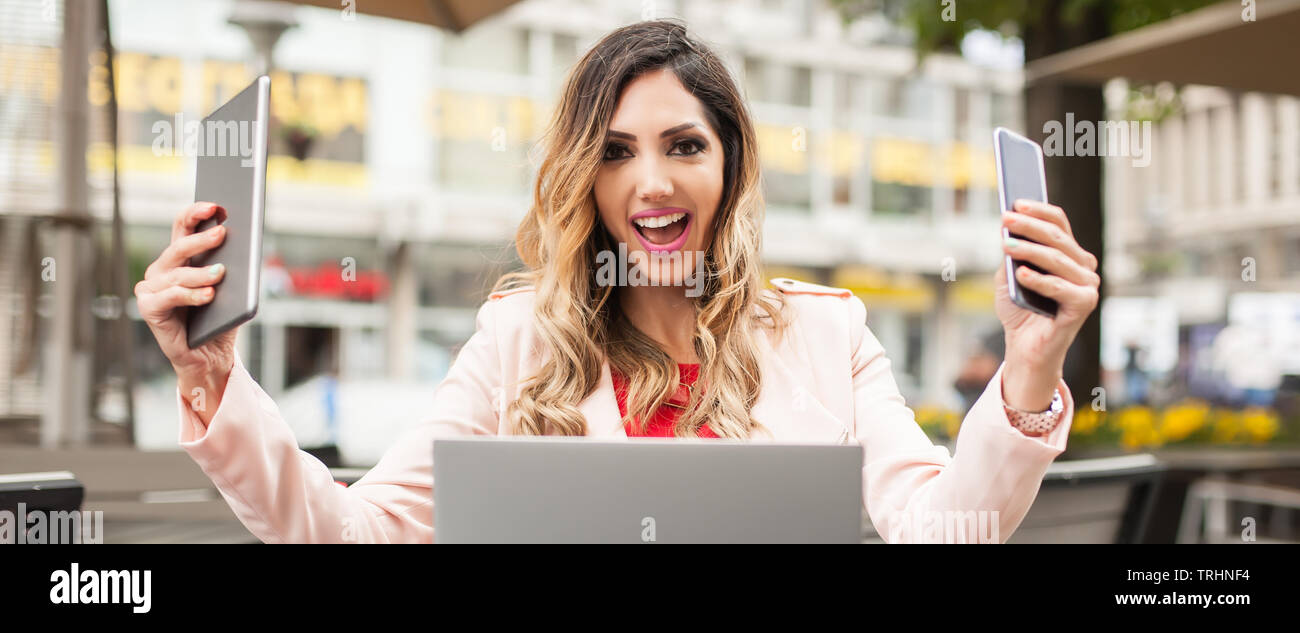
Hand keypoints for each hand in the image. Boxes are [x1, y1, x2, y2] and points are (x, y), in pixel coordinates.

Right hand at [134, 202, 236, 421]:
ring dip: (200, 272)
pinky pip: (170, 297)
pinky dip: (190, 295)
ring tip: (221, 272)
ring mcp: (152, 289)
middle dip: (201, 238)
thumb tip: (245, 245)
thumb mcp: (231, 289)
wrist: (210, 356)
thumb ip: (232, 267)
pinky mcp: (149, 309)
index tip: (216, 205)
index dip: (196, 213)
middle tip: (223, 232)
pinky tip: (209, 294)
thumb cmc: (220, 319)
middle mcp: (162, 270)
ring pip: (176, 273)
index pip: (183, 227)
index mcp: (180, 259)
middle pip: (178, 247)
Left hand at [994, 199, 1099, 410]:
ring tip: (1006, 246)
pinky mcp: (1085, 304)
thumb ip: (1011, 253)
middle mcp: (1084, 266)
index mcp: (1070, 254)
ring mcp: (1088, 285)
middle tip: (1005, 219)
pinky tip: (1021, 274)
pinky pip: (1060, 287)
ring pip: (1057, 259)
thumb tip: (1007, 226)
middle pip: (1057, 237)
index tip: (1015, 203)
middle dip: (1029, 226)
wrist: (1024, 347)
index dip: (1038, 211)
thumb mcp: (1008, 275)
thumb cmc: (1019, 310)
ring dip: (1030, 250)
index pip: (1059, 222)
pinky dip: (1039, 280)